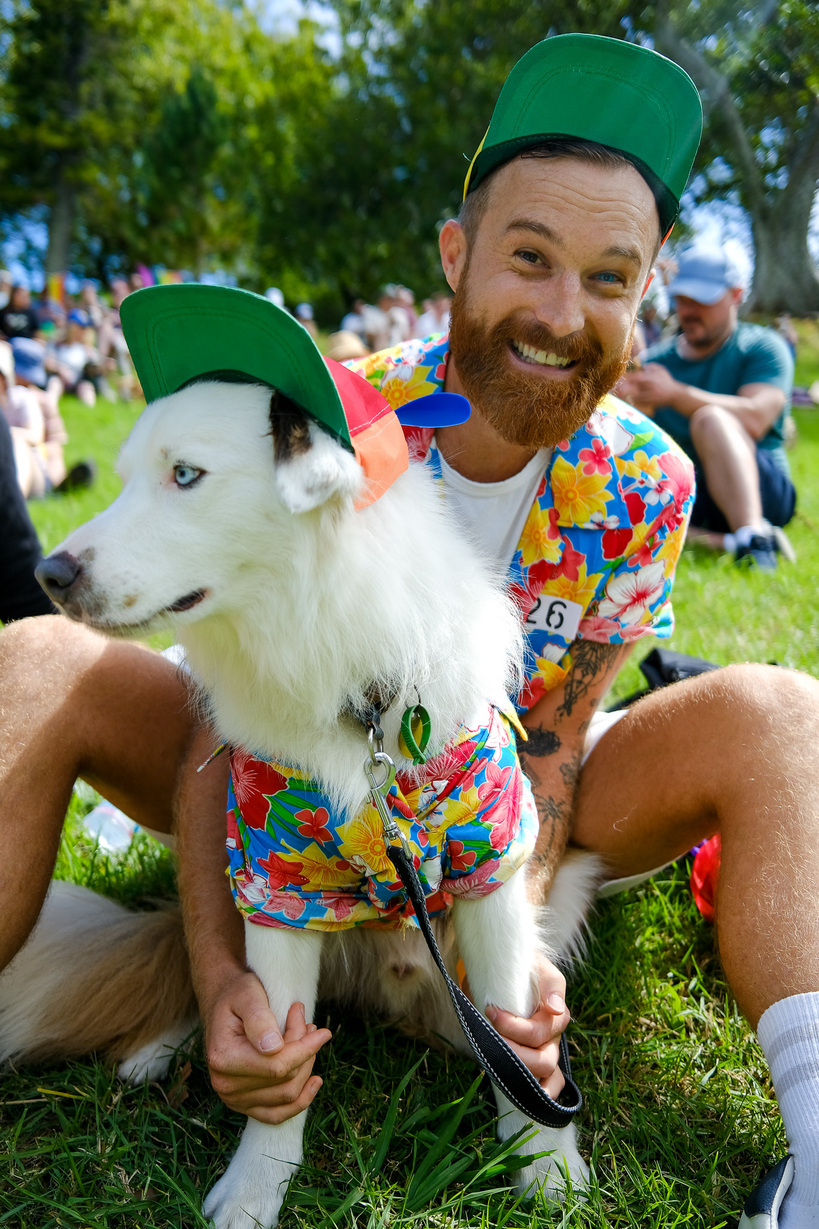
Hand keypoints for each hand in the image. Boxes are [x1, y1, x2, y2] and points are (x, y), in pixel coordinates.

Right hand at [203, 968, 331, 1123]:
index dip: (305, 1049)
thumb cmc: (237, 995)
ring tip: (308, 1040)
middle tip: (307, 1024)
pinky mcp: (244, 1104)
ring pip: (286, 1095)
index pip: (277, 1065)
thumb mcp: (248, 995)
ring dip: (305, 1067)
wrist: (223, 1004)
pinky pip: (276, 1114)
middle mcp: (225, 1084)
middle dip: (304, 1051)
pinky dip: (299, 1102)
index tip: (322, 1031)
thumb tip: (273, 1047)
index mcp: (223, 1057)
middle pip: (285, 1080)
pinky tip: (314, 1081)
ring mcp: (234, 1098)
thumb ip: (260, 1019)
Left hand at [486, 953, 570, 1100]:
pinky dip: (543, 1092)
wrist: (505, 967)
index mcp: (555, 1015)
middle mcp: (552, 1037)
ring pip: (544, 1074)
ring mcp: (544, 1051)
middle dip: (514, 1052)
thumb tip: (555, 1008)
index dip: (512, 1027)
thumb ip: (550, 985)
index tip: (490, 1010)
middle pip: (543, 1061)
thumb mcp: (539, 966)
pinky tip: (528, 1098)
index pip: (538, 1032)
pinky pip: (549, 1084)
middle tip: (491, 1032)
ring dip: (520, 1071)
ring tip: (497, 1058)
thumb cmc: (524, 967)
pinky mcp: (532, 1060)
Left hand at [618, 362, 680, 410]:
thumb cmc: (666, 381)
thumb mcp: (661, 370)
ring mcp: (651, 397)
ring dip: (628, 396)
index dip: (627, 378)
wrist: (675, 395)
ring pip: (635, 397)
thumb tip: (642, 366)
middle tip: (617, 389)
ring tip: (619, 395)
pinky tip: (628, 400)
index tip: (619, 378)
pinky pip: (639, 403)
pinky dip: (633, 402)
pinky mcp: (651, 404)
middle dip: (624, 389)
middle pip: (634, 388)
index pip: (637, 377)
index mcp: (652, 378)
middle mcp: (651, 387)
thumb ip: (651, 366)